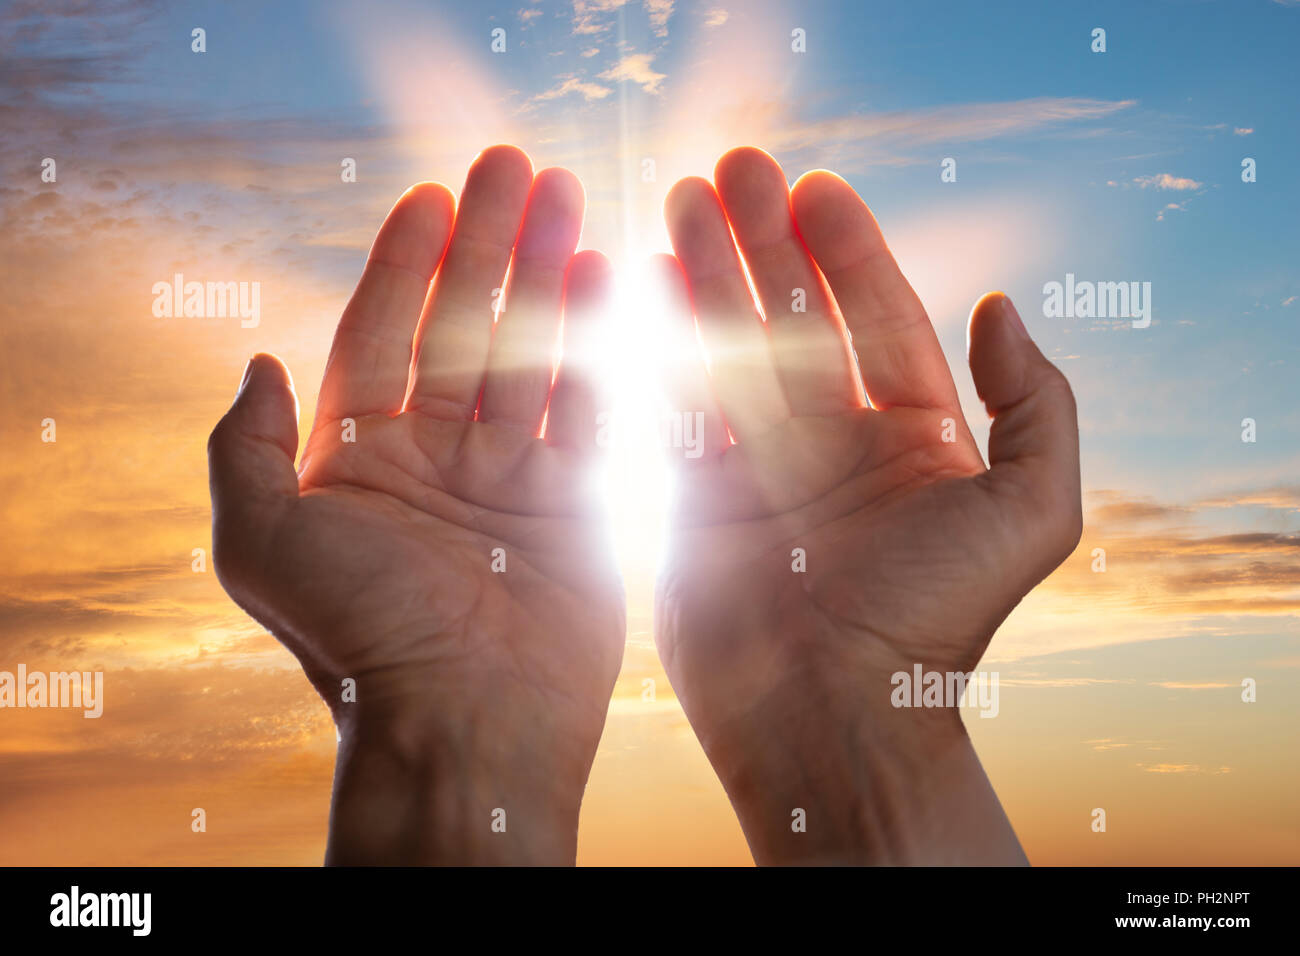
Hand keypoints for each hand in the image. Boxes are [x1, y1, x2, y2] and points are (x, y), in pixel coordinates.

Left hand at [207, 146, 623, 864]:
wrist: (467, 722)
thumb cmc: (360, 640)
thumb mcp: (261, 544)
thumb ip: (246, 448)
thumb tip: (255, 361)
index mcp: (357, 461)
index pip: (380, 334)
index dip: (402, 261)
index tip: (429, 193)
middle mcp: (431, 460)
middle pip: (461, 326)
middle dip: (486, 243)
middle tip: (515, 163)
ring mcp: (506, 478)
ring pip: (528, 352)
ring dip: (545, 274)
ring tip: (565, 198)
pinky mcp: (571, 504)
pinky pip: (586, 407)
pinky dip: (596, 344)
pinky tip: (603, 277)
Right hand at [652, 148, 1080, 863]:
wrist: (831, 718)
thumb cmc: (934, 625)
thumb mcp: (1031, 512)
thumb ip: (1037, 405)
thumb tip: (1000, 308)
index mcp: (918, 439)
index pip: (881, 318)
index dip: (849, 248)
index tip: (814, 184)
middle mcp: (841, 445)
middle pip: (799, 319)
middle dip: (766, 242)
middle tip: (733, 168)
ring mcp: (768, 469)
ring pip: (734, 348)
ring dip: (709, 273)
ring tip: (680, 200)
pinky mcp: (703, 499)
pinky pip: (681, 404)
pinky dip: (664, 344)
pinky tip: (645, 283)